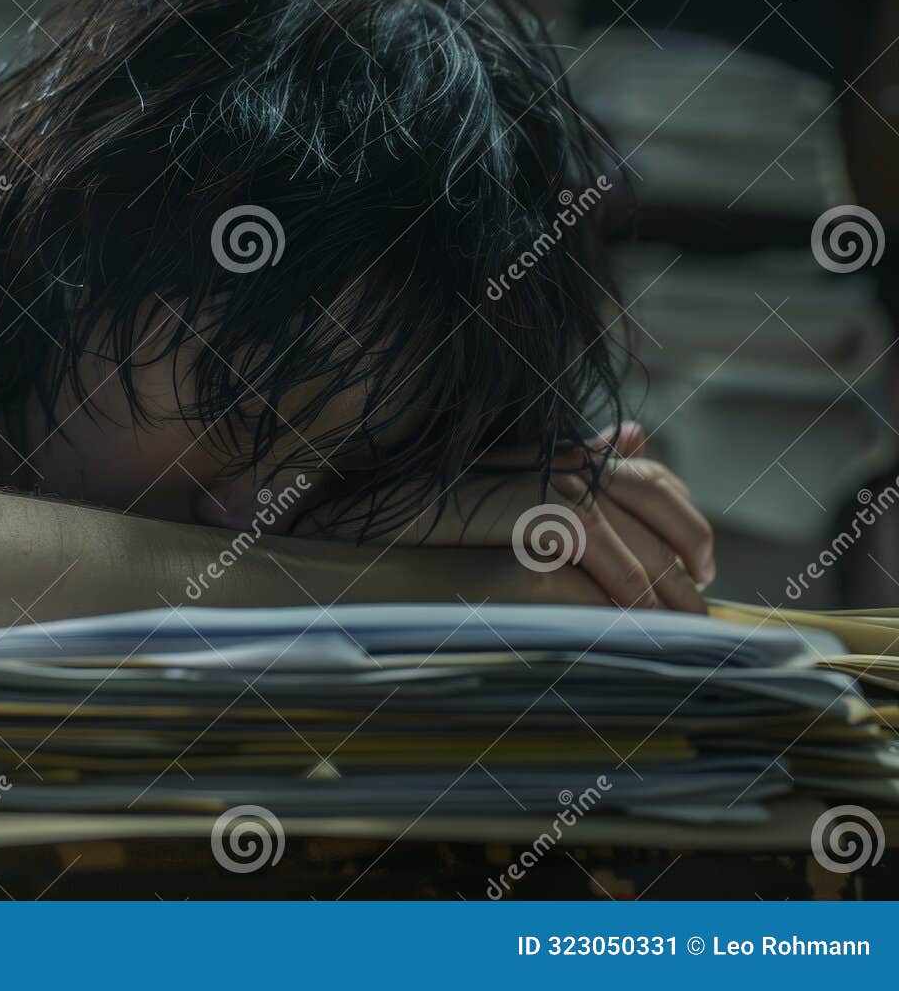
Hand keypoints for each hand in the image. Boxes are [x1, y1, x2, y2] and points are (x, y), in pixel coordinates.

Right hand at [294, 422, 715, 612]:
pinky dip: (632, 593)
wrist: (362, 512)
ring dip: (669, 588)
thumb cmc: (422, 505)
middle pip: (656, 504)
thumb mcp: (503, 481)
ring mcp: (551, 481)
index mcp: (558, 450)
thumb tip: (632, 434)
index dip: (682, 519)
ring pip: (639, 537)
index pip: (647, 477)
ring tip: (683, 629)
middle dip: (689, 556)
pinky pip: (606, 559)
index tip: (699, 564)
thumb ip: (569, 459)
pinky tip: (641, 624)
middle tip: (701, 606)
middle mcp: (562, 457)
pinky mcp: (537, 511)